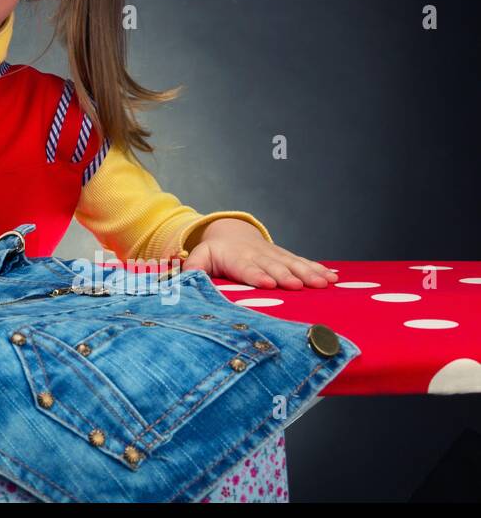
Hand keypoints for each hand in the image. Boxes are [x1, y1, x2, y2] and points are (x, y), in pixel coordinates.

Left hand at [180, 218, 339, 288]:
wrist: (231, 232)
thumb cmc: (215, 252)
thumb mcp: (200, 257)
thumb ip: (194, 267)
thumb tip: (185, 277)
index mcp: (236, 259)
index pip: (246, 268)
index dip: (257, 275)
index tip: (267, 282)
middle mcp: (258, 256)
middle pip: (274, 267)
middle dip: (287, 275)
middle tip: (299, 285)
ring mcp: (274, 256)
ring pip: (293, 264)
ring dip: (308, 273)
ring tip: (323, 283)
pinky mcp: (286, 257)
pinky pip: (304, 262)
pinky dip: (318, 269)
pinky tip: (332, 277)